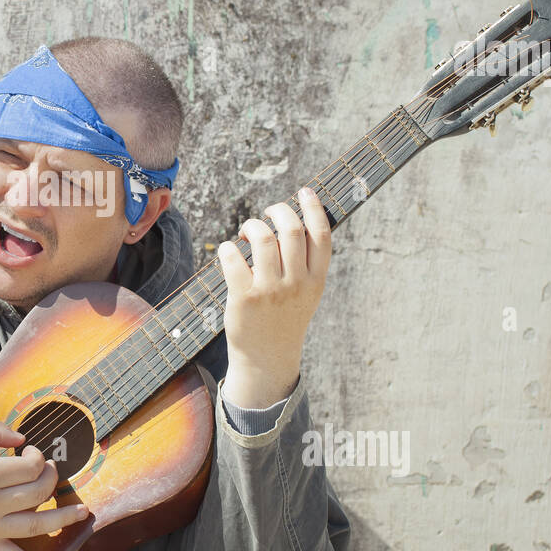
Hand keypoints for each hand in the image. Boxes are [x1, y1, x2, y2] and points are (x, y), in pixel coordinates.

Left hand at [217, 188, 331, 407]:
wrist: (267, 358)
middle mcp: (297, 283)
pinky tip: (228, 251)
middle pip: (292, 229)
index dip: (314, 208)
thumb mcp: (306, 294)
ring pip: (263, 237)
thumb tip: (293, 221)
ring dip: (252, 225)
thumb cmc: (284, 318)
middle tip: (268, 212)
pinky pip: (233, 256)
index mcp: (317, 280)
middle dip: (278, 210)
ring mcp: (271, 290)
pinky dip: (228, 247)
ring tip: (247, 233)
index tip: (305, 192)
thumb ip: (306, 263)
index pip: (322, 235)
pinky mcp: (244, 297)